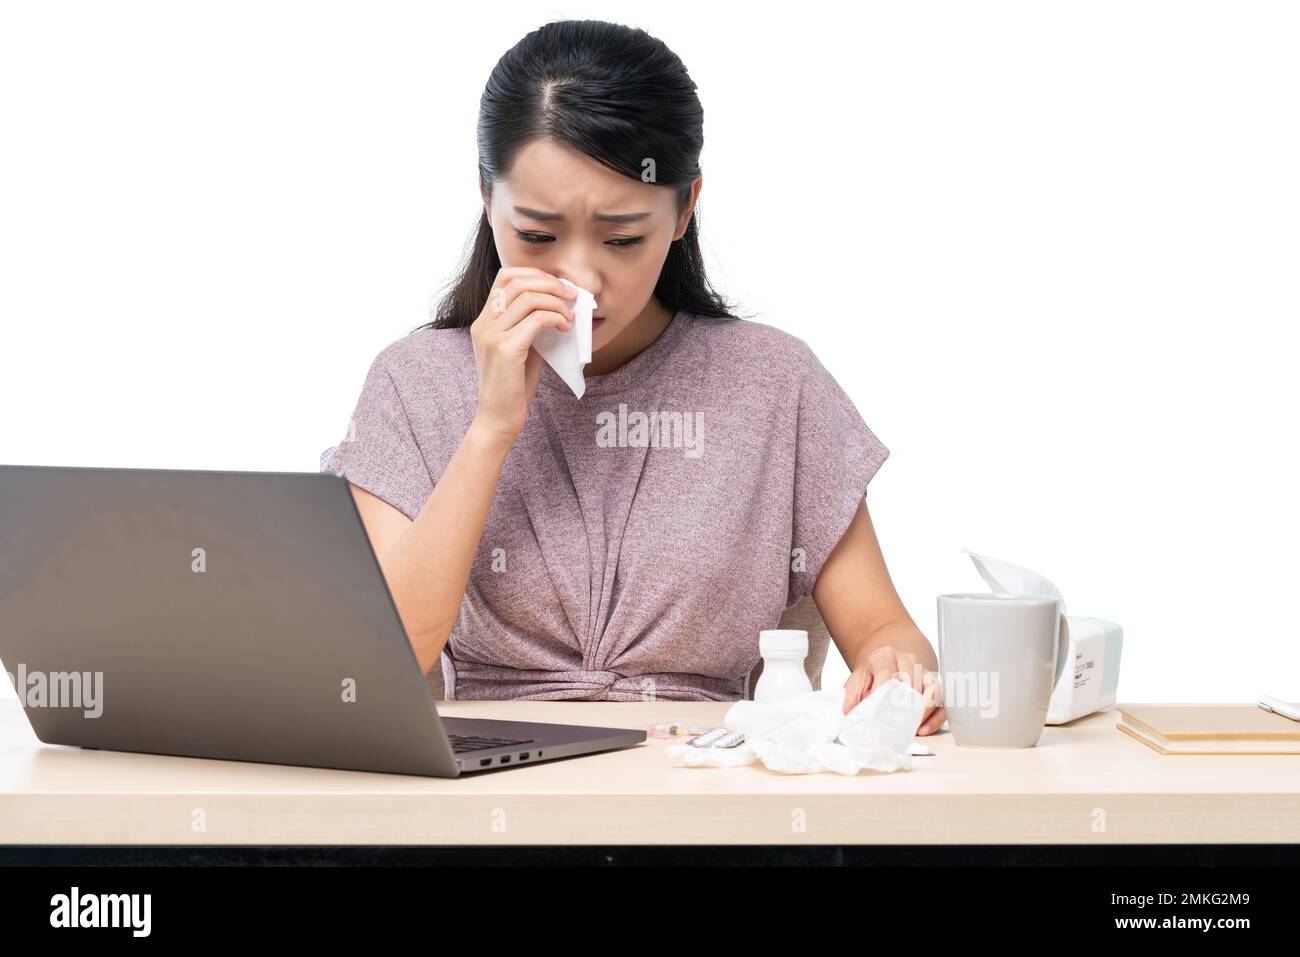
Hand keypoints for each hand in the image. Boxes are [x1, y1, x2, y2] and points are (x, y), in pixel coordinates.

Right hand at [470, 267, 577, 446]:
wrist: (498, 420)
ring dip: (556, 302)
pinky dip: (556, 318)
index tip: (558, 287)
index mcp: (483, 321)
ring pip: (529, 297)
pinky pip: (536, 319)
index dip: (535, 275)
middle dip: (550, 284)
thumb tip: (561, 307)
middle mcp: (483, 324)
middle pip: (517, 281)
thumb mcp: (522, 350)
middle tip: (572, 296)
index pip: (505, 277)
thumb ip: (533, 327)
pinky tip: (565, 328)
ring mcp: (491, 335)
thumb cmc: (513, 388)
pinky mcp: (505, 348)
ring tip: (570, 316)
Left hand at [842, 644, 946, 735]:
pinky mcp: (935, 687)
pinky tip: (923, 729)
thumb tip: (848, 712)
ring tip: (913, 727)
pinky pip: (942, 703)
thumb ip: (851, 695)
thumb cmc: (873, 675)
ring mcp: (924, 672)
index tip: (879, 708)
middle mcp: (908, 660)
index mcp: (884, 656)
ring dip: (924, 710)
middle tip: (898, 720)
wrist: (888, 663)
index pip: (886, 671)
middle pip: (912, 679)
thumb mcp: (857, 680)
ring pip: (933, 689)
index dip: (883, 690)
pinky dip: (935, 718)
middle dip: (906, 701)